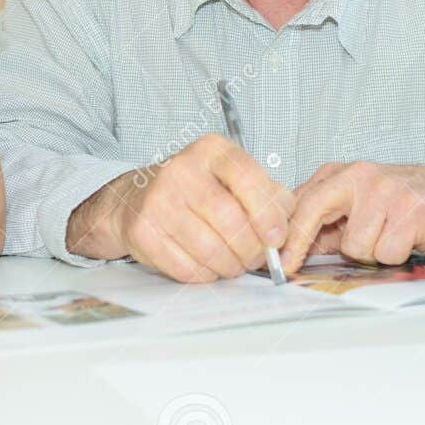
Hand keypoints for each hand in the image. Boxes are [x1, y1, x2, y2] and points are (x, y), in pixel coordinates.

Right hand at [68, 133, 294, 282]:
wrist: (135, 199)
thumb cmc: (197, 190)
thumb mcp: (233, 178)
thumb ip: (269, 194)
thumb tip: (289, 222)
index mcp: (211, 150)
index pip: (248, 178)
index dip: (268, 214)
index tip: (277, 237)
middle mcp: (181, 170)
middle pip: (230, 220)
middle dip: (252, 249)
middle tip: (257, 259)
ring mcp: (158, 200)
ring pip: (211, 249)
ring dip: (231, 266)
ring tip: (234, 264)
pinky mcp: (143, 232)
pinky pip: (187, 267)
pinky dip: (206, 274)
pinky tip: (208, 266)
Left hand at [281, 160, 424, 269]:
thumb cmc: (404, 202)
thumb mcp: (358, 204)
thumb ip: (326, 223)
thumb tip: (292, 249)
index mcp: (342, 173)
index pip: (302, 202)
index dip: (287, 235)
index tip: (276, 260)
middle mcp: (361, 177)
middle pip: (315, 213)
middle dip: (304, 244)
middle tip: (296, 265)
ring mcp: (386, 192)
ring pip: (354, 246)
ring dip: (369, 253)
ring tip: (386, 237)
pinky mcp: (411, 212)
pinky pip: (386, 253)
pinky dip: (394, 256)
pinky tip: (406, 240)